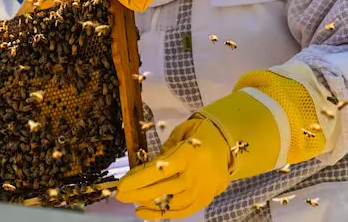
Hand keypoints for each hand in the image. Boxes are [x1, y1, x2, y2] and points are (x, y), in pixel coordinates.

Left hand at [116, 118, 231, 218]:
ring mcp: (200, 191)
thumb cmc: (198, 135)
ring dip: (147, 203)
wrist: (227, 144)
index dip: (138, 179)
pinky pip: (180, 212)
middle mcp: (195, 176)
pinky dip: (161, 214)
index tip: (121, 185)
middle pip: (162, 189)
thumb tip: (143, 170)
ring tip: (132, 200)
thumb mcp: (181, 134)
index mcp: (188, 155)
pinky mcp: (203, 200)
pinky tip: (143, 211)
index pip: (159, 171)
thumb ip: (163, 151)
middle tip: (120, 195)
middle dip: (137, 193)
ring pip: (170, 203)